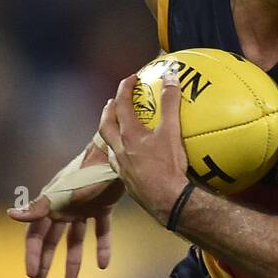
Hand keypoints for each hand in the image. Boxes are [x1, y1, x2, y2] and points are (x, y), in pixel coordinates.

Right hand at [8, 136, 123, 277]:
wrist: (112, 158)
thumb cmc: (83, 175)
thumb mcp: (59, 195)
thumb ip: (37, 208)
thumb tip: (10, 215)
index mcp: (50, 206)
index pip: (36, 235)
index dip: (33, 255)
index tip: (32, 275)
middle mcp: (64, 209)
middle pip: (51, 240)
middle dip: (45, 262)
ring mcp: (83, 209)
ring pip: (75, 239)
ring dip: (73, 259)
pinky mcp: (102, 207)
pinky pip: (101, 231)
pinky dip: (102, 247)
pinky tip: (103, 265)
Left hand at [99, 73, 188, 224]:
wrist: (167, 200)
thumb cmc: (169, 167)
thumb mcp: (172, 131)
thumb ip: (171, 103)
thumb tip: (171, 77)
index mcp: (129, 135)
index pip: (121, 105)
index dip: (125, 88)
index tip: (131, 79)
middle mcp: (120, 150)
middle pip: (106, 126)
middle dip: (108, 111)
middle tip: (113, 102)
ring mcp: (121, 168)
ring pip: (109, 146)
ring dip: (111, 134)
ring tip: (118, 129)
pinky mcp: (127, 182)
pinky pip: (117, 164)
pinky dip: (120, 155)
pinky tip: (129, 157)